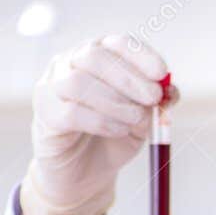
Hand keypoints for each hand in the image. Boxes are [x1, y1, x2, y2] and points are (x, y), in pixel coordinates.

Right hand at [19, 34, 179, 214]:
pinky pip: (71, 112)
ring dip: (115, 102)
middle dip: (129, 78)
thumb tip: (169, 90)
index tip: (162, 73)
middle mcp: (70, 64)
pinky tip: (118, 131)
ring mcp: (52, 87)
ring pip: (78, 83)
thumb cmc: (114, 136)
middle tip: (152, 99)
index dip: (140, 55)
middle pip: (94, 56)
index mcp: (97, 57)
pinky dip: (102, 122)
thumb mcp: (143, 119)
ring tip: (134, 120)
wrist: (85, 172)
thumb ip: (156, 103)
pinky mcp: (46, 114)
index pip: (115, 43)